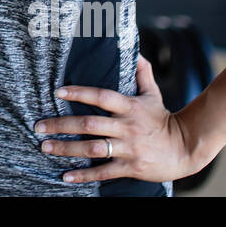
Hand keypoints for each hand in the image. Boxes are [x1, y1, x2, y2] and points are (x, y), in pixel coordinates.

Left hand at [33, 54, 196, 184]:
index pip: (102, 96)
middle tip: (39, 126)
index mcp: (130, 107)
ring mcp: (128, 148)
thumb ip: (141, 72)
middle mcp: (127, 127)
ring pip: (92, 148)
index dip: (80, 93)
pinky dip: (84, 175)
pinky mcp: (130, 168)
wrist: (186, 149)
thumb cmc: (163, 119)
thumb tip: (134, 51)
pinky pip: (103, 172)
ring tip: (46, 147)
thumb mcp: (153, 94)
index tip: (58, 91)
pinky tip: (66, 176)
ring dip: (67, 148)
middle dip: (62, 125)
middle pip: (90, 124)